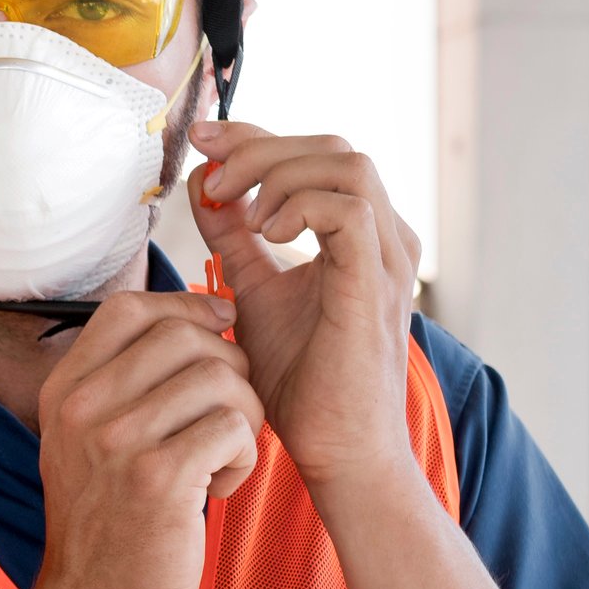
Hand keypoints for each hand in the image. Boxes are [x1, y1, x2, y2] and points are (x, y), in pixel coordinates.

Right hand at [28, 288, 264, 588]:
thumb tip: (202, 317)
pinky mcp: (158, 479)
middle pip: (186, 336)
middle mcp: (82, 410)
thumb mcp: (87, 443)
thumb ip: (122, 383)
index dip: (187, 307)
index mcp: (64, 392)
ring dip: (242, 418)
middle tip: (223, 420)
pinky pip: (234, 426)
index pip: (129, 308)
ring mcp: (116, 443)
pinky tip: (218, 488)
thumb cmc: (109, 525)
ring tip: (219, 460)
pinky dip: (242, 457)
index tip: (218, 332)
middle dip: (229, 370)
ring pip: (221, 377)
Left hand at [188, 122, 423, 496]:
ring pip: (347, 163)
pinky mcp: (376, 284)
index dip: (257, 137)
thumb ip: (234, 242)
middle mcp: (382, 236)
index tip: (202, 144)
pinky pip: (350, 208)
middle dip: (260, 147)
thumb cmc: (301, 383)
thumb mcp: (252, 295)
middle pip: (332, 145)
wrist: (335, 450)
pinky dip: (300, 205)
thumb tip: (203, 189)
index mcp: (358, 234)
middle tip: (208, 174)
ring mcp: (386, 257)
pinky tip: (263, 233)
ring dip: (278, 173)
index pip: (314, 153)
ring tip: (236, 211)